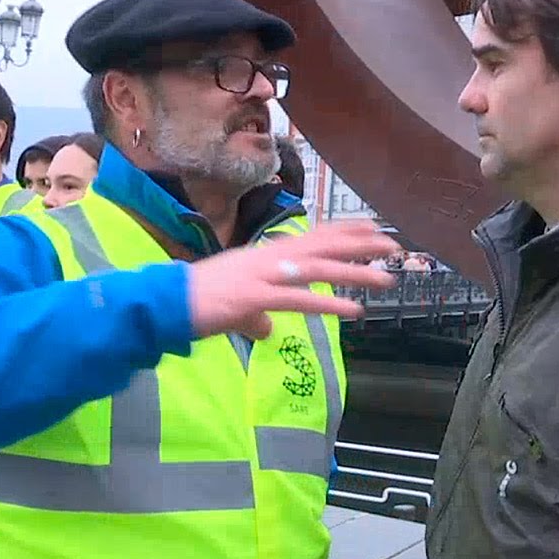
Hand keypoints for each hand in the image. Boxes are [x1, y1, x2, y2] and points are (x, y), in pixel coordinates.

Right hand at [189, 220, 400, 339]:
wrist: (165, 303)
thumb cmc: (197, 301)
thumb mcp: (235, 306)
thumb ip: (257, 316)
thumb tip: (269, 330)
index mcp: (265, 255)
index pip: (312, 237)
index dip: (344, 231)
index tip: (373, 228)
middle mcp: (268, 258)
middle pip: (323, 246)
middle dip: (360, 245)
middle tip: (394, 246)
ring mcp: (262, 276)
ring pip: (317, 270)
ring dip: (355, 274)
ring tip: (386, 279)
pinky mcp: (254, 297)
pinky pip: (299, 301)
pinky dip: (328, 305)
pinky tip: (354, 311)